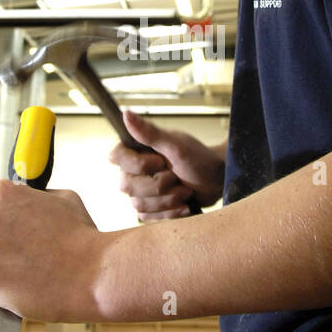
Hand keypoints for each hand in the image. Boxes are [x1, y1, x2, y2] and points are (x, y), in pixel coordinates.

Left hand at [0, 180, 100, 322]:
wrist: (92, 275)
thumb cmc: (82, 237)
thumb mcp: (64, 198)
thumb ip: (38, 196)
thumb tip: (30, 200)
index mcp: (1, 193)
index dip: (12, 217)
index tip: (24, 230)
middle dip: (2, 239)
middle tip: (27, 253)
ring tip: (28, 271)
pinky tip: (19, 285)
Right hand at [109, 110, 225, 221]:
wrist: (216, 181)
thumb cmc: (198, 158)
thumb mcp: (176, 144)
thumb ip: (149, 132)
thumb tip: (126, 113)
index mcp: (135, 150)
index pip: (116, 157)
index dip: (138, 164)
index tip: (161, 161)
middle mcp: (133, 171)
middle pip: (128, 186)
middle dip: (160, 185)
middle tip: (178, 177)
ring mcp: (140, 191)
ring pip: (139, 205)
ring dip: (168, 200)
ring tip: (185, 191)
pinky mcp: (150, 208)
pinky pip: (148, 218)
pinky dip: (170, 212)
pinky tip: (184, 204)